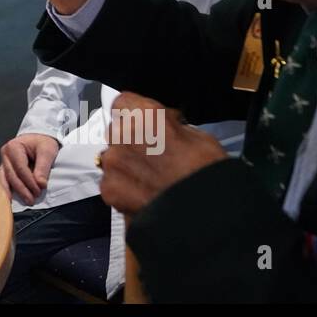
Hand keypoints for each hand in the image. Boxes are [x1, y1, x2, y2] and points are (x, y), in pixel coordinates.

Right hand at [0, 133, 61, 203]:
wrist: (39, 138)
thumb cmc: (42, 142)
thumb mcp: (47, 151)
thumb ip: (43, 167)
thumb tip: (40, 184)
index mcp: (13, 147)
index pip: (20, 168)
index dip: (29, 181)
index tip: (39, 190)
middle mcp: (5, 154)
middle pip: (11, 175)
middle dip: (22, 189)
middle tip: (31, 200)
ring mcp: (3, 162)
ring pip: (3, 179)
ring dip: (10, 192)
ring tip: (15, 203)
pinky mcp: (4, 168)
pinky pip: (3, 180)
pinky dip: (5, 189)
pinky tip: (8, 199)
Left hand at [98, 92, 226, 216]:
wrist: (204, 215)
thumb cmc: (207, 173)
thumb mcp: (196, 136)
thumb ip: (169, 125)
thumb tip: (163, 123)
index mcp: (145, 115)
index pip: (123, 102)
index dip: (134, 114)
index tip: (142, 124)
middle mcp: (122, 134)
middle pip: (116, 131)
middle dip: (129, 141)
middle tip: (151, 156)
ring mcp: (112, 162)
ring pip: (111, 157)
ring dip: (125, 165)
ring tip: (148, 181)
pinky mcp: (108, 188)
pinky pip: (111, 182)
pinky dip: (122, 188)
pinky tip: (142, 195)